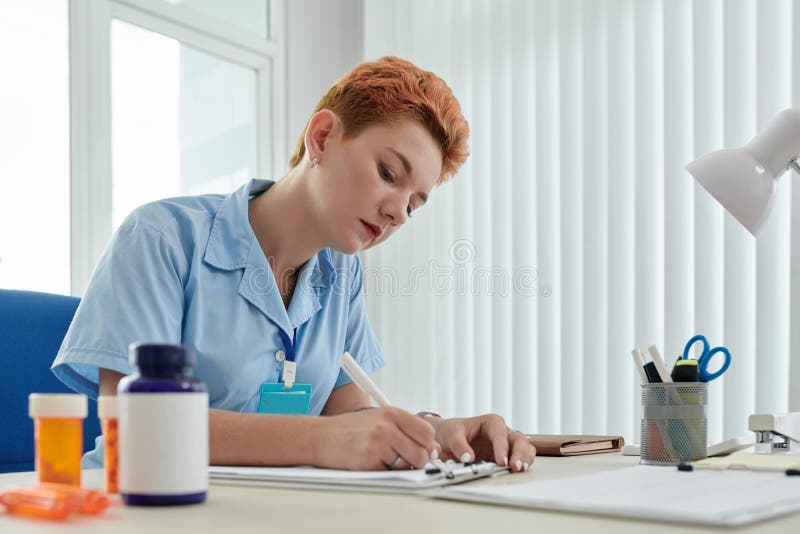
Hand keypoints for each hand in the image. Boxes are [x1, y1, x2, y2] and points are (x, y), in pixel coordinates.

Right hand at [314, 407, 436, 470]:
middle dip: (417, 461)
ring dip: (399, 467)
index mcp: (392, 413)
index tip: (425, 451)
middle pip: (422, 453)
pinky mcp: (367, 462)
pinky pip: (388, 474)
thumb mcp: (380, 419)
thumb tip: (433, 449)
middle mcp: (386, 426)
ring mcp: (377, 444)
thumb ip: (406, 430)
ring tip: (382, 458)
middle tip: (404, 459)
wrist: (320, 436)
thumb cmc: (351, 429)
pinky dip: (382, 472)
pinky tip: (369, 462)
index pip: (427, 433)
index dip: (429, 446)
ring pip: (407, 466)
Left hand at [432, 414, 536, 472]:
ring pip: (524, 448)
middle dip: (519, 453)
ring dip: (524, 459)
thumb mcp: (451, 434)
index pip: (500, 433)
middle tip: (514, 467)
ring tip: (519, 470)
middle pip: (518, 439)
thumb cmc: (452, 432)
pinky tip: (518, 473)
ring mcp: (506, 445)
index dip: (502, 447)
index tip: (500, 462)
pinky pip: (521, 458)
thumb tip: (468, 459)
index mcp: (490, 422)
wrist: (447, 439)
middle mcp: (501, 432)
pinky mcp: (506, 457)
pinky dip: (522, 464)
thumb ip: (459, 445)